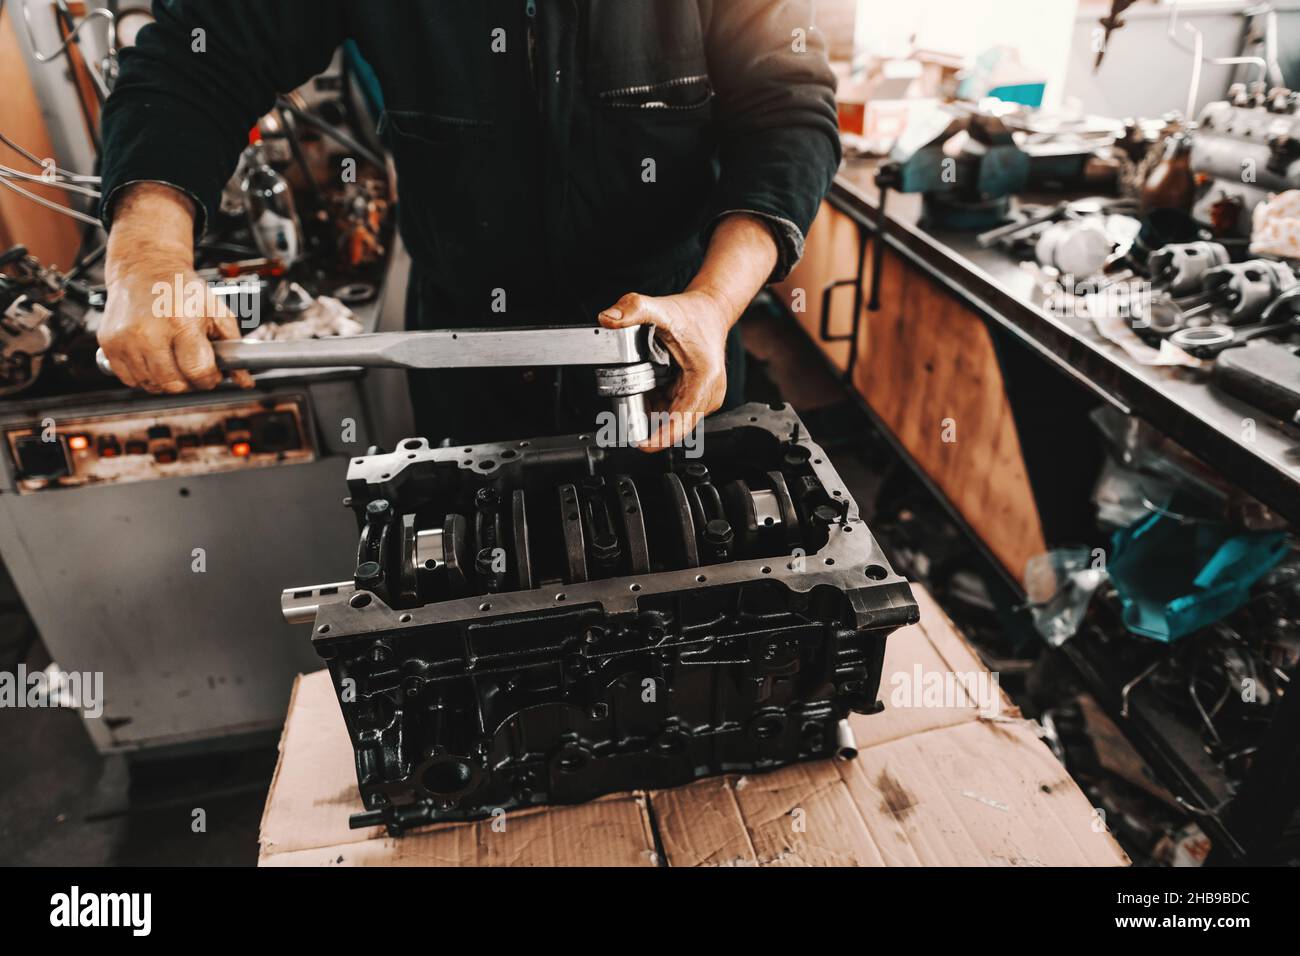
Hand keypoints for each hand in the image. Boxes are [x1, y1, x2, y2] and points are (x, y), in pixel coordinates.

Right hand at [98, 268, 254, 392]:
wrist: (144, 267)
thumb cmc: (182, 288)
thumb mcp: (216, 310)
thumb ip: (234, 347)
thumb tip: (245, 381)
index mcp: (180, 322)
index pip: (198, 371)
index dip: (209, 379)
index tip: (211, 373)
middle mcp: (148, 332)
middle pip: (174, 384)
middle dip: (190, 382)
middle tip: (193, 367)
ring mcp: (125, 339)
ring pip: (152, 385)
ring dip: (167, 380)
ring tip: (173, 359)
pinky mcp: (109, 344)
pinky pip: (130, 379)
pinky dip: (145, 376)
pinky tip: (154, 358)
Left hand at [598, 287, 734, 450]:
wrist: (711, 311)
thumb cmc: (694, 314)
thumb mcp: (660, 309)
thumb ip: (633, 309)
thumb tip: (608, 318)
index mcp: (704, 380)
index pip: (681, 421)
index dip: (660, 437)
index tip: (641, 444)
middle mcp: (709, 395)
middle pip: (676, 426)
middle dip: (650, 427)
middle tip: (625, 422)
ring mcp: (706, 399)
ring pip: (674, 421)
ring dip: (653, 416)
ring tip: (636, 397)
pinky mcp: (700, 399)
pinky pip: (675, 413)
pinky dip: (658, 408)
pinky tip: (648, 393)